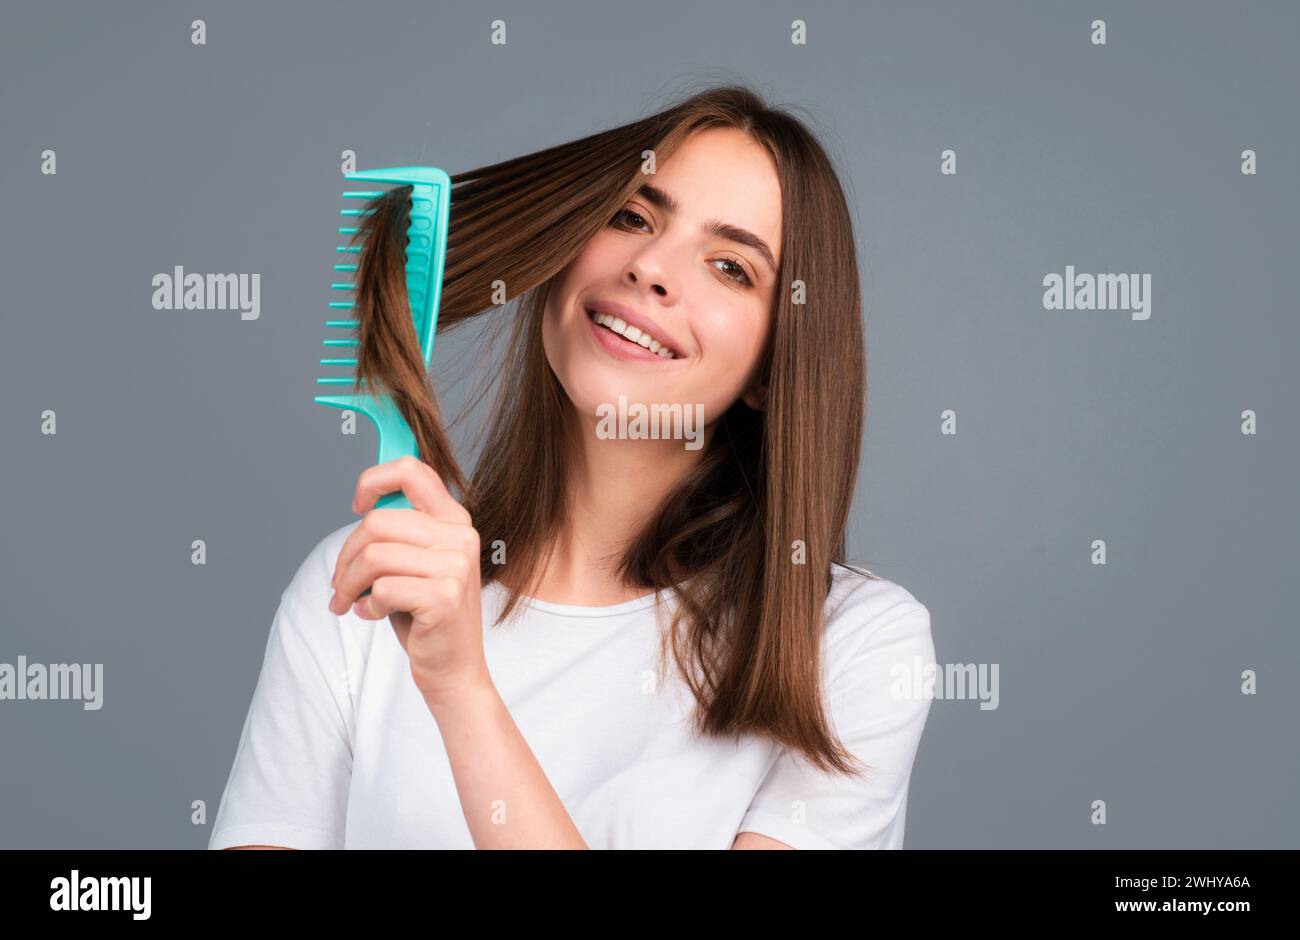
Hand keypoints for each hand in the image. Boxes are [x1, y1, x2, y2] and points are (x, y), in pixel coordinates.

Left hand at [328, 455, 489, 708]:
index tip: (357, 505)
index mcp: (455, 521)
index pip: (412, 472)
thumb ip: (400, 533)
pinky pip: (382, 589)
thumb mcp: (416, 564)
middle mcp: (461, 537)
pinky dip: (366, 606)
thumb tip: (364, 508)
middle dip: (346, 554)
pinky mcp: (443, 597)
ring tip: (347, 600)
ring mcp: (456, 566)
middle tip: (341, 582)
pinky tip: (373, 615)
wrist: (453, 669)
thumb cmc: (426, 616)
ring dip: (348, 583)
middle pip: (377, 522)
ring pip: (373, 556)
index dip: (373, 480)